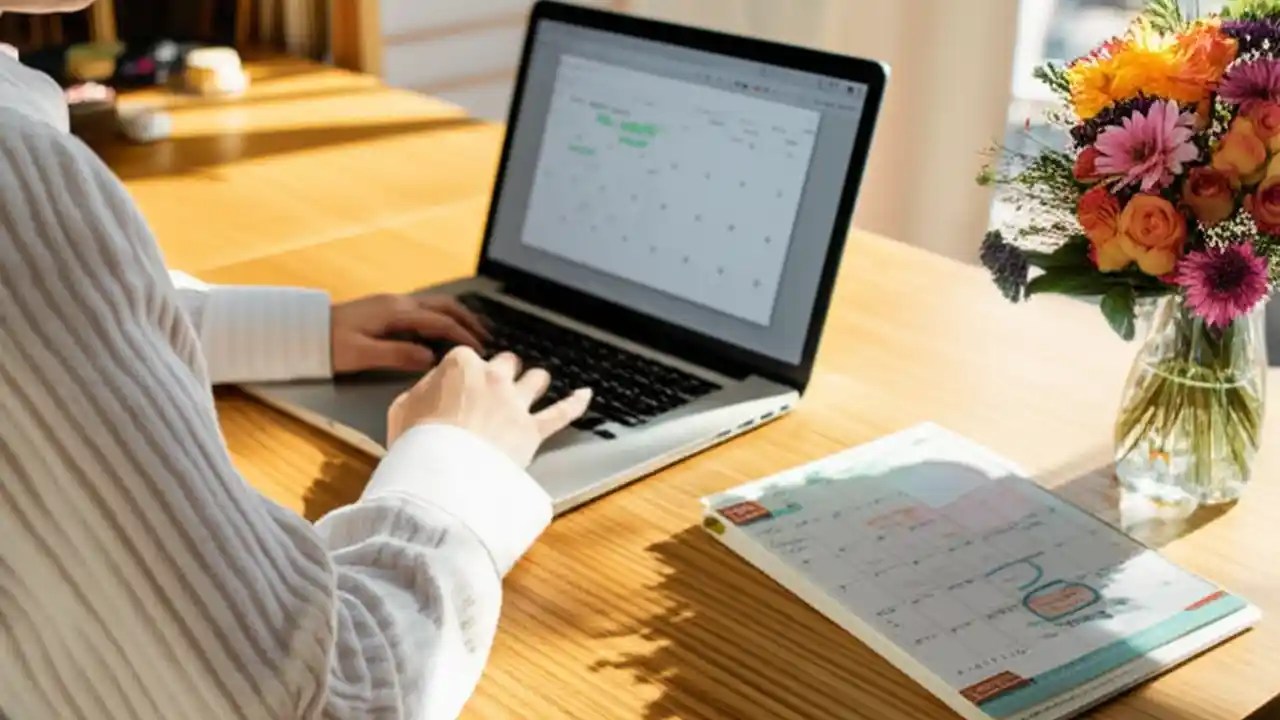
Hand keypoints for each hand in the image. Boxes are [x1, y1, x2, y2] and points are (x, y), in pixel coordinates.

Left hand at [331, 293, 488, 373]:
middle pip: (443, 305)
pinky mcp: (387, 309)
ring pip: (435, 304)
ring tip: (474, 329)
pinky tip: (445, 328)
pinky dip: (443, 316)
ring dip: (458, 315)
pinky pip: (425, 308)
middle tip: (487, 336)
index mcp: (395, 312)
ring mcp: (392, 304)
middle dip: (468, 319)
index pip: (439, 321)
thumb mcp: (362, 354)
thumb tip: (431, 357)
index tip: (480, 350)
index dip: (462, 335)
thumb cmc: (329, 345)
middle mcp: (398, 303)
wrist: (302, 330)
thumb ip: (398, 355)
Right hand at [387, 348, 591, 466]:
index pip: (464, 358)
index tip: (455, 387)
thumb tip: (430, 389)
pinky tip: (585, 394)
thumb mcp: (402, 409)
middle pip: (505, 363)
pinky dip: (575, 403)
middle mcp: (493, 377)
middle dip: (501, 371)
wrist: (444, 472)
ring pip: (535, 379)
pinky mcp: (533, 430)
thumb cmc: (417, 441)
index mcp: (461, 366)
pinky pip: (562, 412)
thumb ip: (420, 392)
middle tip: (494, 384)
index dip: (460, 373)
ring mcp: (516, 402)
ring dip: (534, 381)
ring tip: (534, 384)